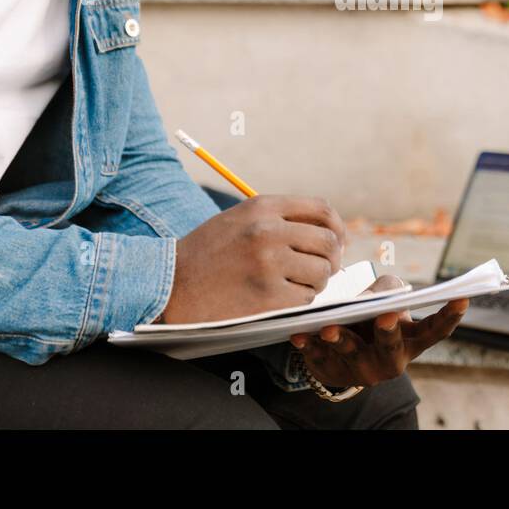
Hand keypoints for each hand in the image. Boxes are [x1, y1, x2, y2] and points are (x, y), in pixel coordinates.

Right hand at [159, 195, 345, 323]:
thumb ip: (280, 218)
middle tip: (320, 269)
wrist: (171, 285)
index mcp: (263, 207)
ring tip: (294, 284)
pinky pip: (306, 298)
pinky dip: (300, 301)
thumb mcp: (241, 218)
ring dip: (315, 282)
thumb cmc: (208, 253)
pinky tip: (281, 298)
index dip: (336, 227)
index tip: (336, 241)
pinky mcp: (268, 296)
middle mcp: (269, 231)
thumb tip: (327, 229)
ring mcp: (270, 264)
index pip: (322, 209)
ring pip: (322, 273)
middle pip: (328, 242)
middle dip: (331, 258)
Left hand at [288, 274, 468, 388]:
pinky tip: (298, 335)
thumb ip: (385, 292)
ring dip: (340, 339)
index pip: (435, 332)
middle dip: (388, 332)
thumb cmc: (370, 318)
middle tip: (386, 317)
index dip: (449, 317)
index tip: (462, 297)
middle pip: (391, 347)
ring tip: (328, 329)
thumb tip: (372, 295)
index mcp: (410, 343)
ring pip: (350, 353)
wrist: (339, 354)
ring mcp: (359, 370)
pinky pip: (316, 359)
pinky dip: (308, 346)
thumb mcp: (384, 304)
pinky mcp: (330, 372)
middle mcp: (389, 361)